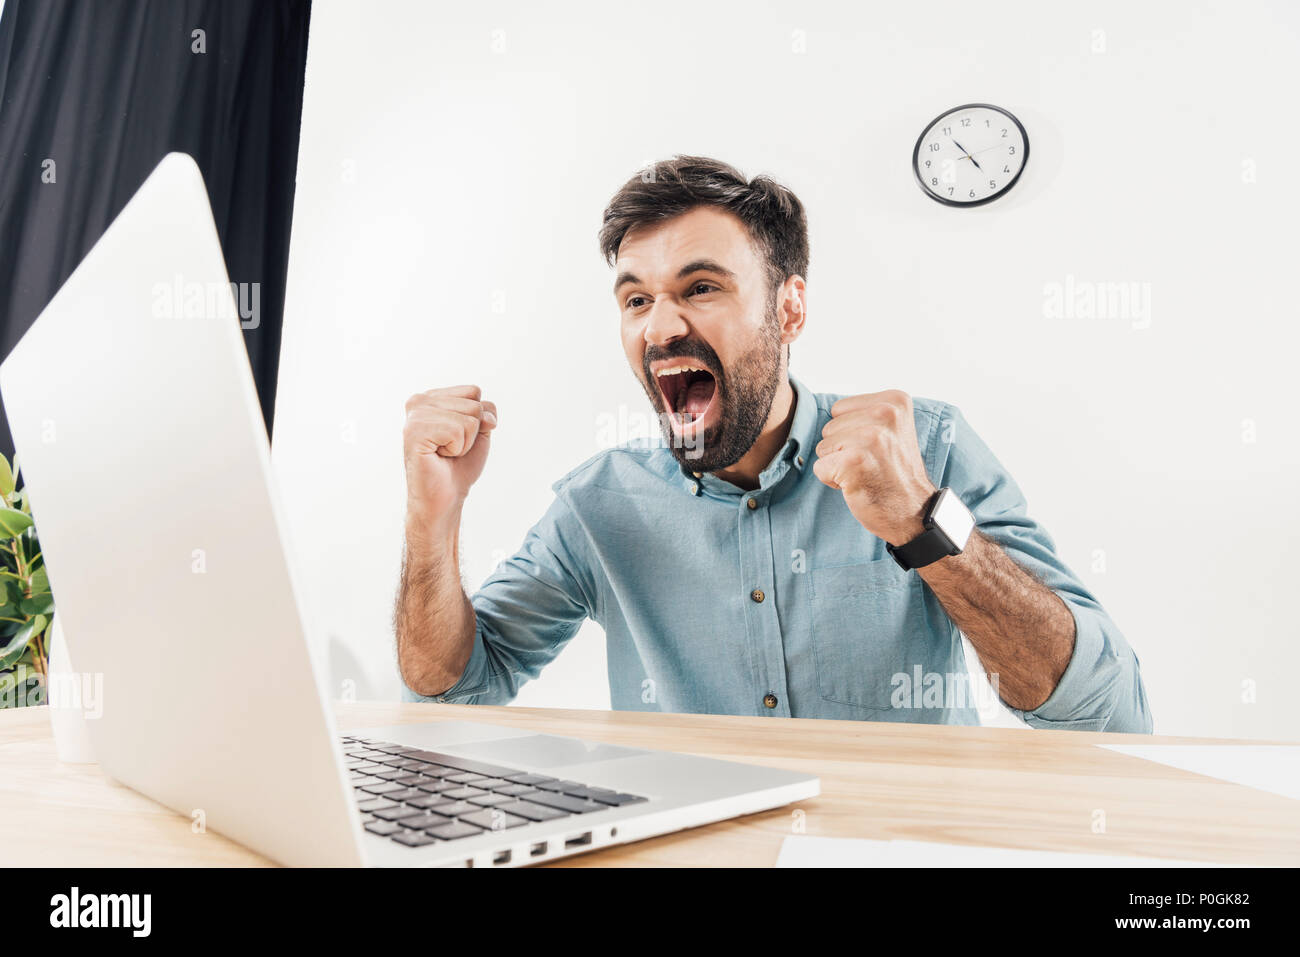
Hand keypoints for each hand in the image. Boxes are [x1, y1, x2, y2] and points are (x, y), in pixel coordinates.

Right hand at [403, 385, 496, 528]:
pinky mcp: (414, 432)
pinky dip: (457, 448)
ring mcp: (415, 416)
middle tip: (451, 449)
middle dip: (472, 433)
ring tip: (445, 453)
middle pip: (474, 404)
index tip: (458, 437)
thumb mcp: (480, 432)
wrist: (445, 497)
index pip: (474, 391)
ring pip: (469, 418)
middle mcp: (419, 402)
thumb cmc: (459, 465)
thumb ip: (486, 412)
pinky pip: (458, 431)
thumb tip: (485, 414)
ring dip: (464, 443)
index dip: (477, 419)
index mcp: (431, 397)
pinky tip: (439, 457)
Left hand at [812, 390, 936, 545]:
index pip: (839, 409)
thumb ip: (865, 414)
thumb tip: (827, 409)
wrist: (915, 513)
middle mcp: (885, 413)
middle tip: (872, 464)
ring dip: (838, 465)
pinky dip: (833, 481)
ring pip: (822, 447)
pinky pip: (820, 468)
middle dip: (842, 449)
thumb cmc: (895, 473)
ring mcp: (870, 437)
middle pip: (829, 427)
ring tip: (867, 474)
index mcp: (895, 400)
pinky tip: (858, 485)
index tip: (876, 449)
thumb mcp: (891, 429)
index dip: (850, 433)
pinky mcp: (854, 461)